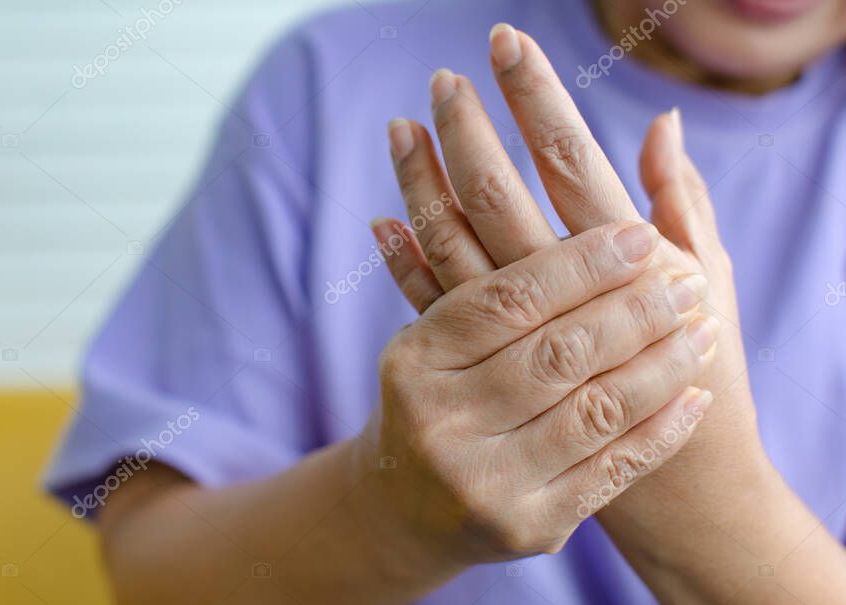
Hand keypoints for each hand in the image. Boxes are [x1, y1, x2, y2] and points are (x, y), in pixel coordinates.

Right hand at [354, 219, 715, 566]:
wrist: (403, 509)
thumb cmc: (428, 403)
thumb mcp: (426, 338)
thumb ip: (450, 261)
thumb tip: (447, 147)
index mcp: (413, 362)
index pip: (508, 299)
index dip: (579, 264)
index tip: (638, 234)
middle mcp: (440, 422)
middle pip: (557, 351)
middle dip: (634, 310)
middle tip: (686, 281)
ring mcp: (483, 481)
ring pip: (595, 408)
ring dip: (662, 363)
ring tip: (702, 327)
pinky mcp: (527, 527)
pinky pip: (611, 470)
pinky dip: (660, 428)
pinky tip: (692, 394)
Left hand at [374, 24, 761, 509]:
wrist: (673, 494)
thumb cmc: (701, 376)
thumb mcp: (714, 288)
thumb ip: (686, 207)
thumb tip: (663, 123)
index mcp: (631, 263)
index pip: (568, 158)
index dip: (535, 98)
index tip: (505, 45)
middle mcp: (563, 299)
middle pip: (497, 195)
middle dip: (467, 132)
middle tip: (441, 79)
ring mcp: (514, 339)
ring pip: (454, 245)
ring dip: (423, 183)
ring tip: (400, 128)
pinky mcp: (487, 376)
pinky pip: (435, 310)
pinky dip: (406, 263)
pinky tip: (382, 221)